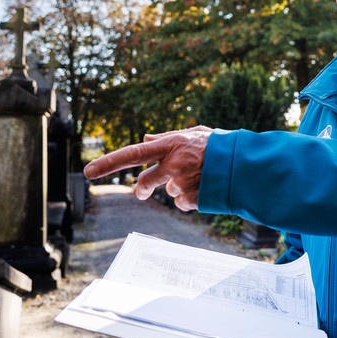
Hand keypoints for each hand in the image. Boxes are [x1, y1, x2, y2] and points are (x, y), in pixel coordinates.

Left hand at [82, 126, 213, 209]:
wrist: (249, 165)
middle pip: (146, 182)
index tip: (87, 171)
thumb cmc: (222, 146)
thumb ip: (168, 137)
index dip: (108, 163)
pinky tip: (206, 189)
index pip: (132, 153)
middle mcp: (174, 163)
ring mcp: (182, 183)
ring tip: (201, 179)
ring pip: (168, 192)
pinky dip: (191, 199)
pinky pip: (183, 203)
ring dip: (179, 188)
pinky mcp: (192, 199)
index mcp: (171, 144)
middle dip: (144, 189)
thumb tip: (146, 136)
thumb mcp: (195, 134)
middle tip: (144, 191)